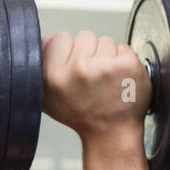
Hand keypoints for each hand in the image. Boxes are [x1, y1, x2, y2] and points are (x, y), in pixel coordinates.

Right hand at [42, 30, 146, 151]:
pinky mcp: (126, 65)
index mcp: (54, 76)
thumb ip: (43, 67)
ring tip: (106, 79)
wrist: (111, 133)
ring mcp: (104, 66)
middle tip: (92, 77)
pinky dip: (124, 61)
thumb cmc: (82, 117)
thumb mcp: (49, 97)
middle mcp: (77, 70)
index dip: (69, 51)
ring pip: (105, 40)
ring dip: (107, 56)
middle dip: (90, 52)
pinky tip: (119, 79)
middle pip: (85, 36)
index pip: (61, 38)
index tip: (74, 68)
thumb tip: (46, 40)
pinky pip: (124, 48)